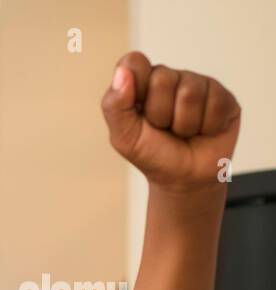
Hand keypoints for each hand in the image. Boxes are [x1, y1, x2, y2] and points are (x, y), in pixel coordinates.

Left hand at [101, 51, 240, 190]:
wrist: (184, 178)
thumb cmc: (152, 154)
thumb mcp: (123, 137)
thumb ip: (115, 106)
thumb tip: (122, 73)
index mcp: (141, 84)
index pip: (133, 62)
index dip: (135, 84)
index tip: (138, 109)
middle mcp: (170, 78)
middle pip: (163, 78)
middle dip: (160, 114)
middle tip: (163, 128)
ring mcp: (199, 84)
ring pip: (191, 93)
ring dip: (184, 124)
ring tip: (183, 132)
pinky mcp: (224, 96)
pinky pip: (216, 104)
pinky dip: (207, 127)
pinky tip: (203, 131)